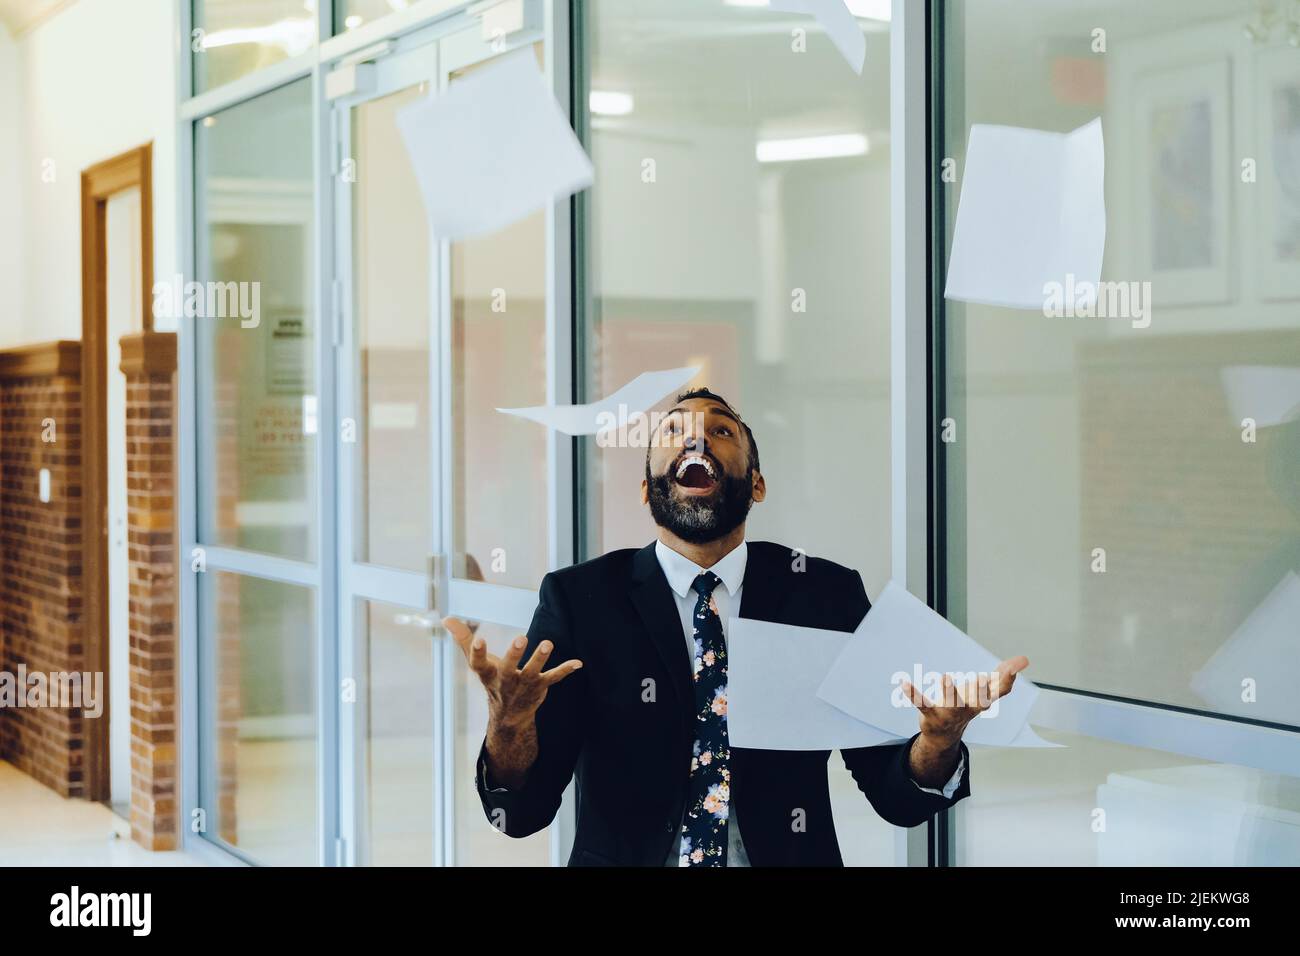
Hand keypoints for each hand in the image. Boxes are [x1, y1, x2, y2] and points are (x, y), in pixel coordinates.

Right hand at [442, 617, 582, 726]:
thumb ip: (463, 639)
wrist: (508, 716)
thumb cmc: (492, 680)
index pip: (479, 664)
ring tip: (548, 642)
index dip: (478, 652)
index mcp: (488, 674)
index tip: (479, 639)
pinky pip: (554, 678)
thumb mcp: (477, 663)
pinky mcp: (541, 686)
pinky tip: (578, 663)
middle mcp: (506, 681)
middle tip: (521, 637)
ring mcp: (524, 685)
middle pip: (509, 668)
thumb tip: (445, 618)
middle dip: (515, 654)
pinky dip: (565, 670)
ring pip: (533, 672)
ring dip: (540, 658)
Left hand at [899, 655, 1029, 745]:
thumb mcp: (984, 690)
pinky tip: (904, 683)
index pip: (998, 692)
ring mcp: (949, 713)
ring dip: (948, 691)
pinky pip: (921, 704)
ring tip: (945, 677)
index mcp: (982, 700)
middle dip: (981, 691)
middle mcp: (968, 708)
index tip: (1012, 668)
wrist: (944, 734)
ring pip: (951, 704)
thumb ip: (1003, 674)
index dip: (1006, 681)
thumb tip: (1024, 659)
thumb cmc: (966, 705)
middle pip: (977, 701)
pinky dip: (912, 694)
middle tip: (982, 679)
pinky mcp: (930, 714)